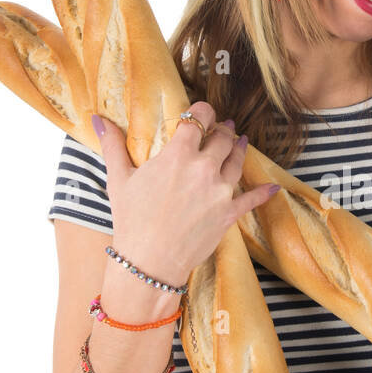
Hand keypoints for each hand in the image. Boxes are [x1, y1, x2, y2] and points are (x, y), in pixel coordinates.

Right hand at [93, 100, 280, 283]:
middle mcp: (204, 168)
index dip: (202, 111)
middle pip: (222, 137)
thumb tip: (98, 120)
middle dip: (221, 129)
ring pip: (237, 161)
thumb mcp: (119, 180)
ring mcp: (220, 191)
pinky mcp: (230, 213)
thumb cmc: (131, 220)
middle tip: (221, 127)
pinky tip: (273, 187)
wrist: (149, 261)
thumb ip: (113, 146)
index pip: (198, 119)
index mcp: (178, 155)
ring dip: (239, 148)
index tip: (201, 112)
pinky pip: (252, 198)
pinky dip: (263, 192)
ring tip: (239, 141)